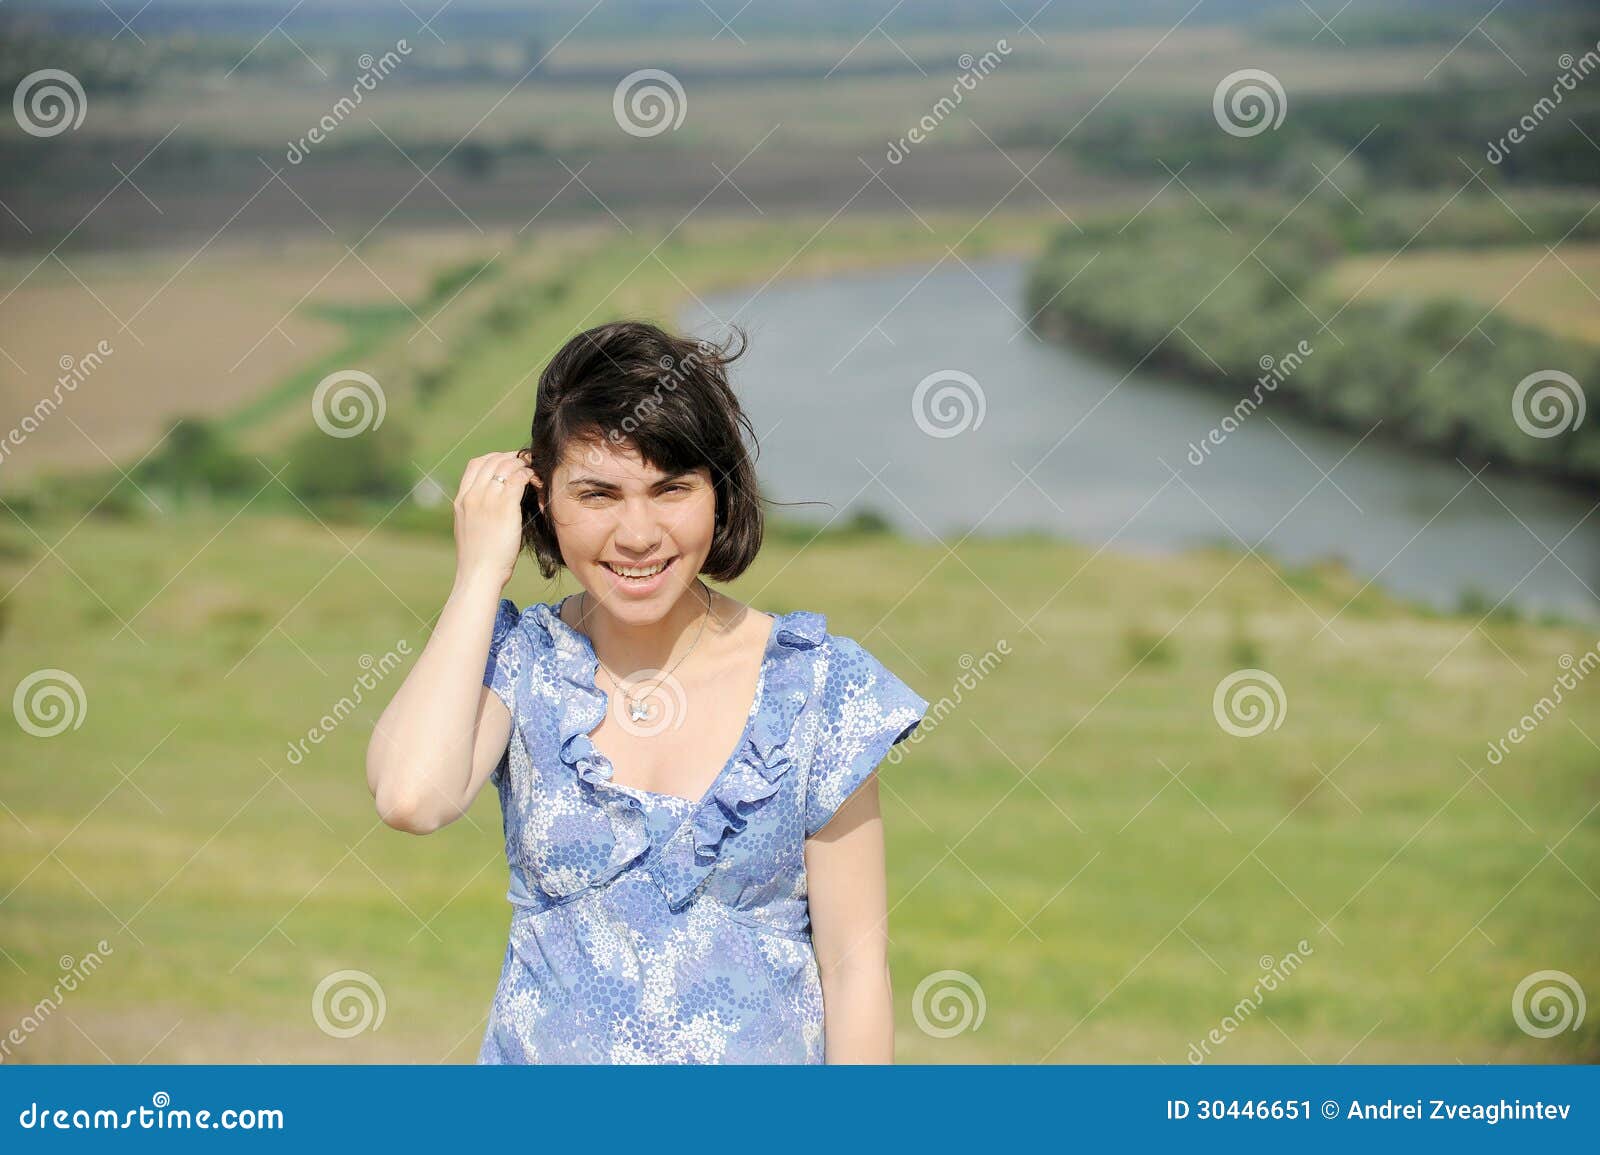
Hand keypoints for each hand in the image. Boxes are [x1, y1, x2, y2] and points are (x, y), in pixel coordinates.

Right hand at [453, 450, 538, 590]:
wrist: (479, 574)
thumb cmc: (479, 558)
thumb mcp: (469, 528)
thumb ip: (476, 511)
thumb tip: (494, 504)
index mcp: (461, 500)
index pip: (475, 464)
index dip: (494, 458)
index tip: (508, 463)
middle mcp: (472, 495)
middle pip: (492, 461)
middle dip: (511, 458)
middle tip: (526, 463)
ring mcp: (487, 500)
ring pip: (506, 466)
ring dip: (522, 465)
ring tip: (533, 471)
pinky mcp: (504, 507)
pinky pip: (518, 478)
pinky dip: (528, 475)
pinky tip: (535, 481)